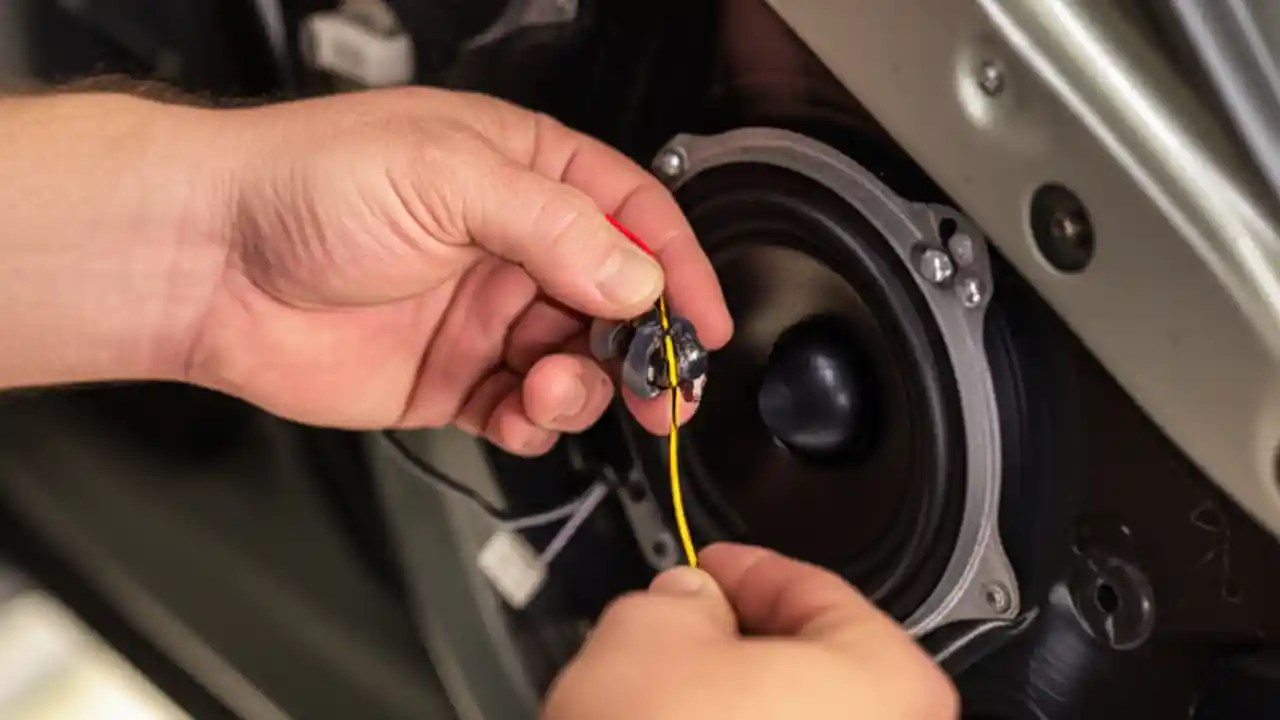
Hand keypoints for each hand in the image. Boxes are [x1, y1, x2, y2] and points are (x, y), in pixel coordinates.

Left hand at [186, 88, 730, 450]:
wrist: (208, 262)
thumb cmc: (305, 184)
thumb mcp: (446, 175)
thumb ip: (554, 228)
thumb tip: (636, 278)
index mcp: (525, 175)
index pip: (633, 217)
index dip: (679, 267)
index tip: (707, 320)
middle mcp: (514, 245)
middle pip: (619, 301)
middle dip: (648, 347)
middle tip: (665, 387)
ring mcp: (485, 315)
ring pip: (578, 364)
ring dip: (587, 388)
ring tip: (556, 388)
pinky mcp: (452, 378)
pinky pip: (522, 411)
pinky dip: (534, 424)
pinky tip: (517, 412)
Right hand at [544, 544, 958, 719]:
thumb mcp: (648, 635)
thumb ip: (679, 597)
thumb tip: (686, 600)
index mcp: (888, 682)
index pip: (818, 593)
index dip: (747, 571)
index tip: (708, 571)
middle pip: (811, 674)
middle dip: (737, 652)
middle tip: (678, 636)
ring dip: (732, 713)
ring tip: (660, 708)